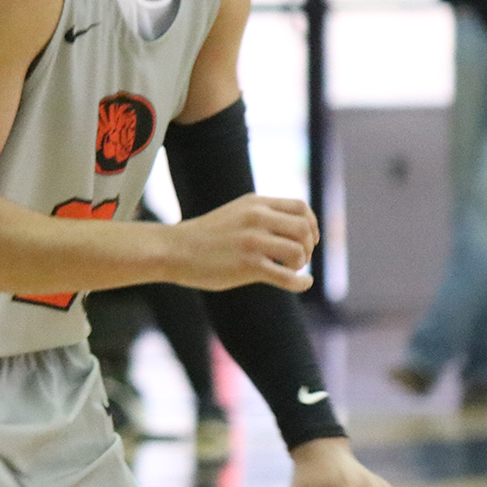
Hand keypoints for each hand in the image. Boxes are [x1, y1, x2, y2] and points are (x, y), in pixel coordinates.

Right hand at [171, 193, 319, 292]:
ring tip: (289, 269)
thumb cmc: (205, 236)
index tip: (308, 239)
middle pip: (304, 228)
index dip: (312, 224)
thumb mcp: (235, 212)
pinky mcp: (248, 266)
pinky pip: (287, 276)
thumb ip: (261, 214)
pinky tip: (304, 283)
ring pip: (298, 252)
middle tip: (299, 258)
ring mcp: (253, 242)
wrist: (174, 250)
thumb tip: (292, 227)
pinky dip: (301, 282)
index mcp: (255, 203)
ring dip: (300, 263)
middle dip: (309, 246)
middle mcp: (257, 218)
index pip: (301, 207)